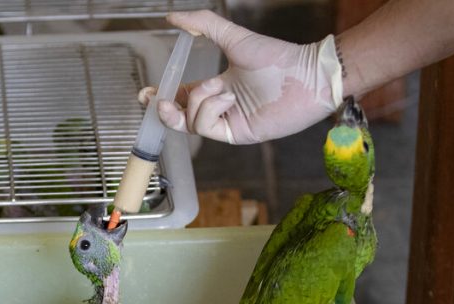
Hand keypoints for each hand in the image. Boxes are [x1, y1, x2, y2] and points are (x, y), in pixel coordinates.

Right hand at [139, 10, 343, 143]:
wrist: (306, 76)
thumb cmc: (276, 57)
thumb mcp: (233, 37)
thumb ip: (203, 25)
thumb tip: (172, 17)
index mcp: (217, 88)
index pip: (182, 97)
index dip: (163, 96)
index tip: (147, 93)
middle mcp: (220, 108)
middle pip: (181, 116)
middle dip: (165, 110)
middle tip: (157, 101)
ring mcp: (228, 122)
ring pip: (191, 121)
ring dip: (199, 101)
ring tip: (221, 87)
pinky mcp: (236, 134)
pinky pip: (206, 127)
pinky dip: (210, 110)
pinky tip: (227, 98)